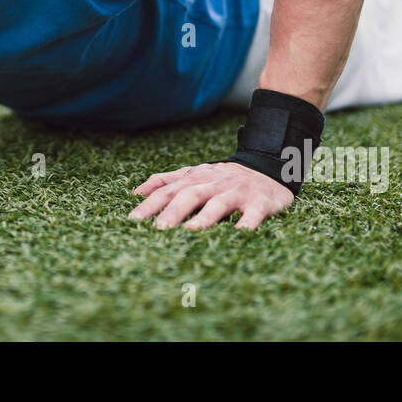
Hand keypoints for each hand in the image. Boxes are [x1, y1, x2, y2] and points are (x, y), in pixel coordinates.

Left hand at [129, 162, 294, 229]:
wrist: (267, 167)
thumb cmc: (222, 178)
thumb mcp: (193, 174)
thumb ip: (165, 181)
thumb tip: (135, 194)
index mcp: (194, 179)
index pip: (167, 190)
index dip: (150, 204)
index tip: (133, 221)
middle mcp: (213, 184)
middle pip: (190, 195)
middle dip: (173, 211)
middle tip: (159, 229)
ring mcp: (236, 193)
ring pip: (218, 204)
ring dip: (204, 217)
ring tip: (191, 231)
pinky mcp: (259, 203)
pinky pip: (253, 214)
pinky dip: (247, 224)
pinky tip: (240, 234)